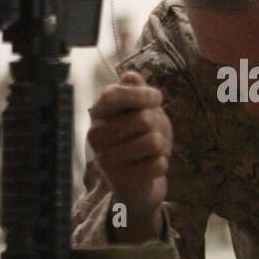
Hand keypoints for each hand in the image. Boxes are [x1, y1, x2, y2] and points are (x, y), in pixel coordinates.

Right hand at [87, 72, 171, 231]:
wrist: (137, 181)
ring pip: (153, 141)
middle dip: (158, 126)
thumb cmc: (139, 139)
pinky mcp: (121, 180)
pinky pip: (158, 164)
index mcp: (99, 113)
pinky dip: (162, 164)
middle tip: (152, 134)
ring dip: (162, 146)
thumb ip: (136, 93)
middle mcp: (97, 135)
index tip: (157, 99)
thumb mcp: (142, 111)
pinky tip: (149, 167)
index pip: (113, 94)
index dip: (140, 94)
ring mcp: (106, 158)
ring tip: (151, 151)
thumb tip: (130, 76)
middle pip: (143, 119)